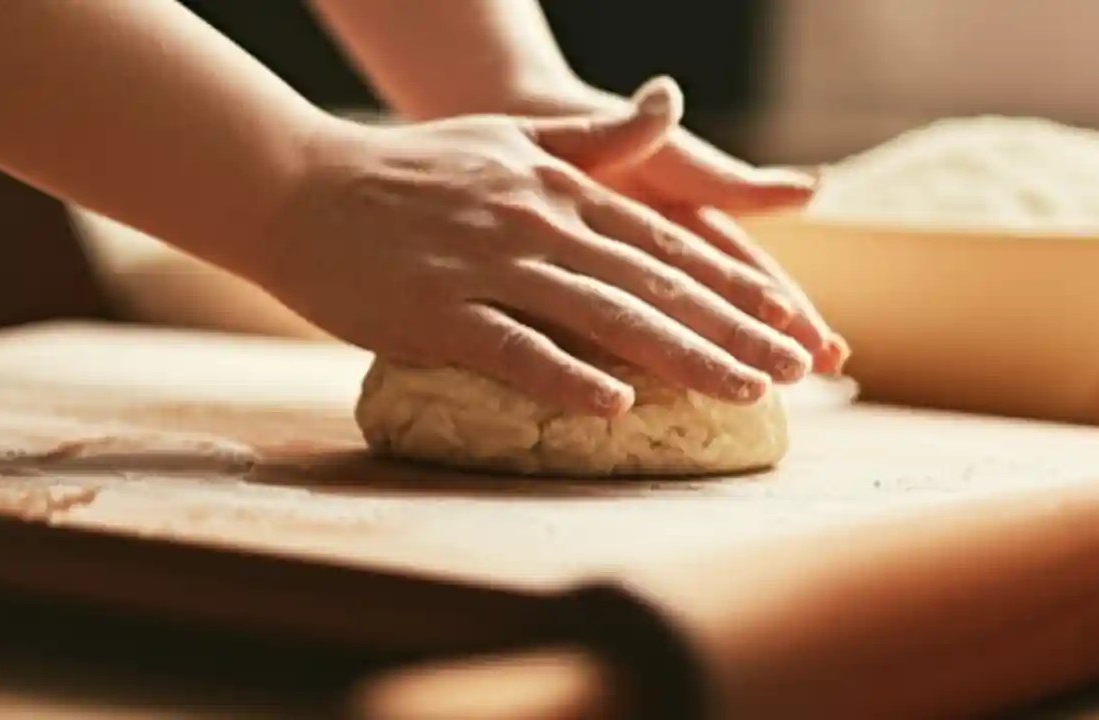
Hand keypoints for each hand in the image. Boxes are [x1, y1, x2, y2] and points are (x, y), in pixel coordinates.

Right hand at [257, 83, 812, 415]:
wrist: (300, 185)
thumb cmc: (411, 170)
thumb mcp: (508, 140)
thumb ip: (593, 139)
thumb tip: (666, 103)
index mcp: (560, 188)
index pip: (668, 243)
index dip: (734, 285)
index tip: (789, 321)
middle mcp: (538, 222)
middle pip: (655, 284)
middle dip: (734, 331)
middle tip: (798, 371)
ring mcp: (489, 265)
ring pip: (604, 317)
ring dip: (681, 358)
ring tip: (744, 395)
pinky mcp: (438, 310)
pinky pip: (512, 349)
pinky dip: (564, 377)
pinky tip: (615, 408)